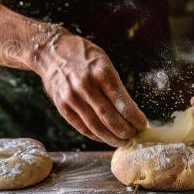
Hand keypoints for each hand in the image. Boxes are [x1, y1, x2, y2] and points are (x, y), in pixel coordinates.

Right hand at [32, 30, 147, 146]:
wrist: (51, 52)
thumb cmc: (83, 56)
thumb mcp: (103, 62)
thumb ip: (114, 85)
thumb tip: (129, 111)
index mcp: (100, 73)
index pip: (122, 103)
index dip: (134, 118)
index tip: (142, 125)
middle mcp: (85, 86)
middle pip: (109, 117)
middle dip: (125, 130)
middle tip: (134, 136)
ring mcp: (71, 97)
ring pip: (95, 126)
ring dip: (111, 137)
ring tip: (122, 141)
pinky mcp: (62, 106)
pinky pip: (81, 126)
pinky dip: (95, 135)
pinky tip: (104, 137)